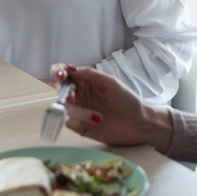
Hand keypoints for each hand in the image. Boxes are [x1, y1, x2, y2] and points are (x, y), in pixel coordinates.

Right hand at [50, 64, 172, 150]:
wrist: (138, 124)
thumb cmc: (127, 101)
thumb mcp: (111, 83)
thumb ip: (90, 74)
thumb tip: (70, 68)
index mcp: (85, 81)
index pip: (65, 73)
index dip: (58, 71)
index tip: (61, 75)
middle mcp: (79, 95)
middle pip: (60, 90)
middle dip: (64, 93)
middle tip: (71, 97)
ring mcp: (79, 111)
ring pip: (66, 108)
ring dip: (80, 112)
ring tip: (99, 117)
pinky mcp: (81, 127)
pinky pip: (70, 123)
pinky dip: (79, 122)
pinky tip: (95, 123)